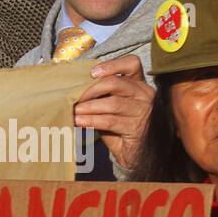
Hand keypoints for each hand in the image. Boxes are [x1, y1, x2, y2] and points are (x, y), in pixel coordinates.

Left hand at [73, 53, 154, 169]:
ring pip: (112, 103)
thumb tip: (73, 88)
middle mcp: (144, 94)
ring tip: (73, 110)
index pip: (131, 63)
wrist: (135, 153)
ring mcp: (143, 111)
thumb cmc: (120, 126)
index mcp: (138, 84)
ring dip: (88, 107)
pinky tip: (79, 122)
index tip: (92, 73)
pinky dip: (91, 120)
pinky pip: (110, 121)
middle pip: (116, 82)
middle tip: (73, 96)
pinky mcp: (137, 128)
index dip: (112, 65)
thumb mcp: (111, 105)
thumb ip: (101, 94)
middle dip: (90, 89)